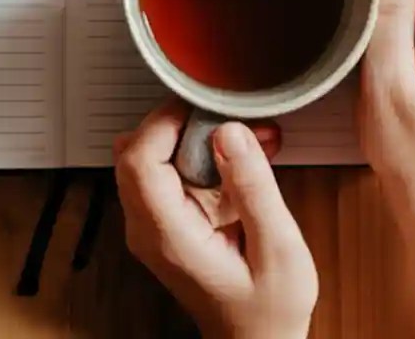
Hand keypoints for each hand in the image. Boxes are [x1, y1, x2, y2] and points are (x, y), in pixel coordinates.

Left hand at [114, 101, 317, 338]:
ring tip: (246, 141)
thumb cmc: (268, 309)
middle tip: (228, 120)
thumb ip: (254, 187)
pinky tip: (242, 163)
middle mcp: (148, 230)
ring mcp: (153, 227)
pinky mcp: (166, 222)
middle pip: (136, 153)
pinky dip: (201, 158)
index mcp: (168, 236)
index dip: (164, 123)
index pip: (139, 161)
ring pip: (151, 158)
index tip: (202, 106)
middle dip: (181, 125)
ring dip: (194, 140)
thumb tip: (230, 133)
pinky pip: (169, 174)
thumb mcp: (277, 247)